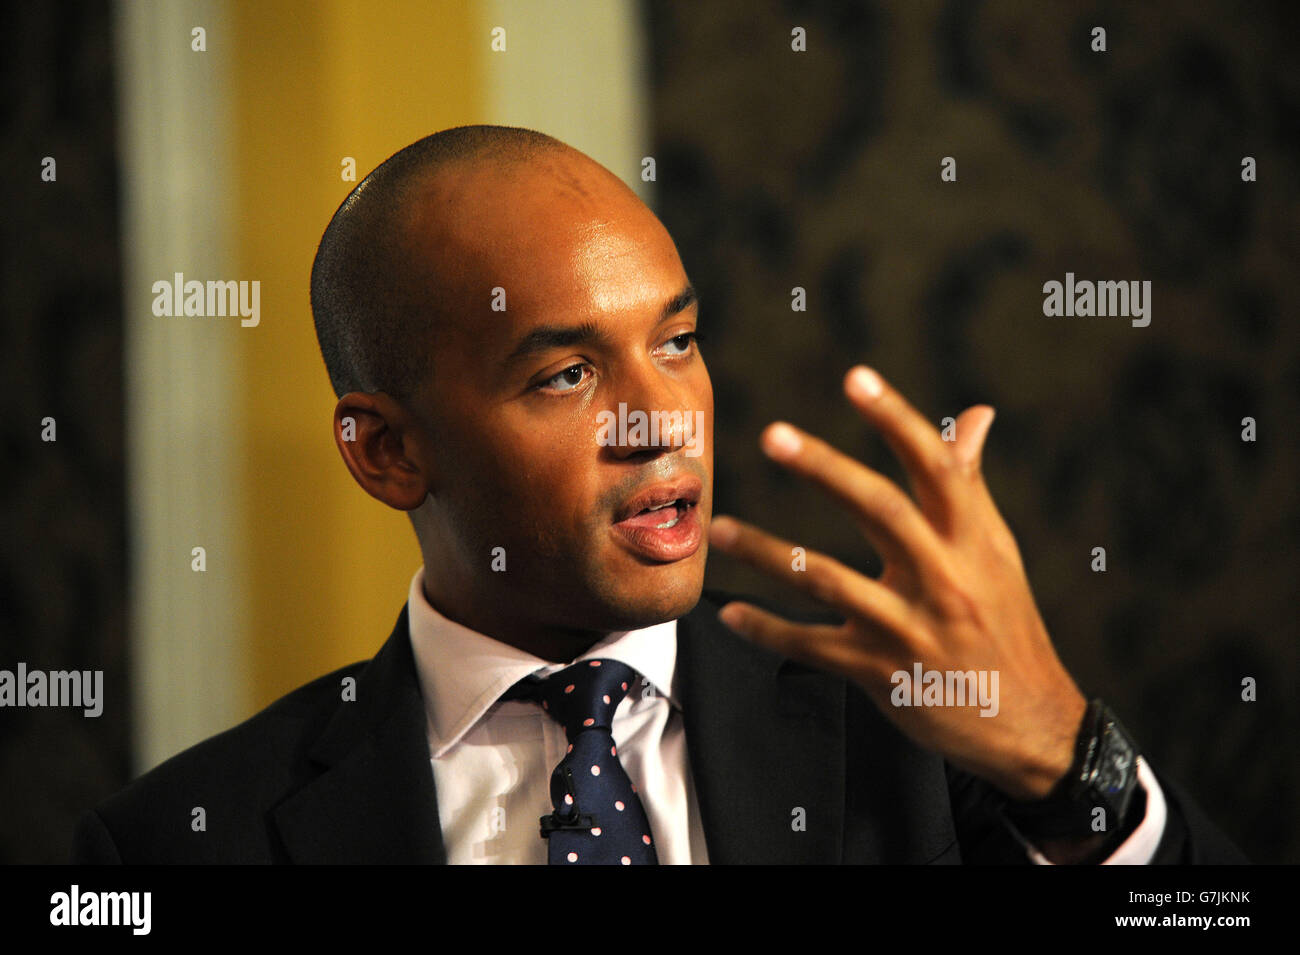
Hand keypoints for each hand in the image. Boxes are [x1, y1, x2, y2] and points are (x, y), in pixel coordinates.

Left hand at [708, 365, 1086, 800]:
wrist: (1029, 722)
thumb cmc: (1006, 622)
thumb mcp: (998, 552)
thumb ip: (970, 484)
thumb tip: (974, 414)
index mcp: (973, 539)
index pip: (937, 466)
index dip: (897, 419)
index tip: (855, 378)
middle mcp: (945, 577)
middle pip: (881, 511)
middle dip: (825, 470)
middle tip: (773, 435)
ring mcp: (911, 628)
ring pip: (828, 579)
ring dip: (767, 551)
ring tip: (718, 528)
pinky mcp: (883, 673)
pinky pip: (813, 646)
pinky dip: (768, 629)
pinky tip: (731, 612)